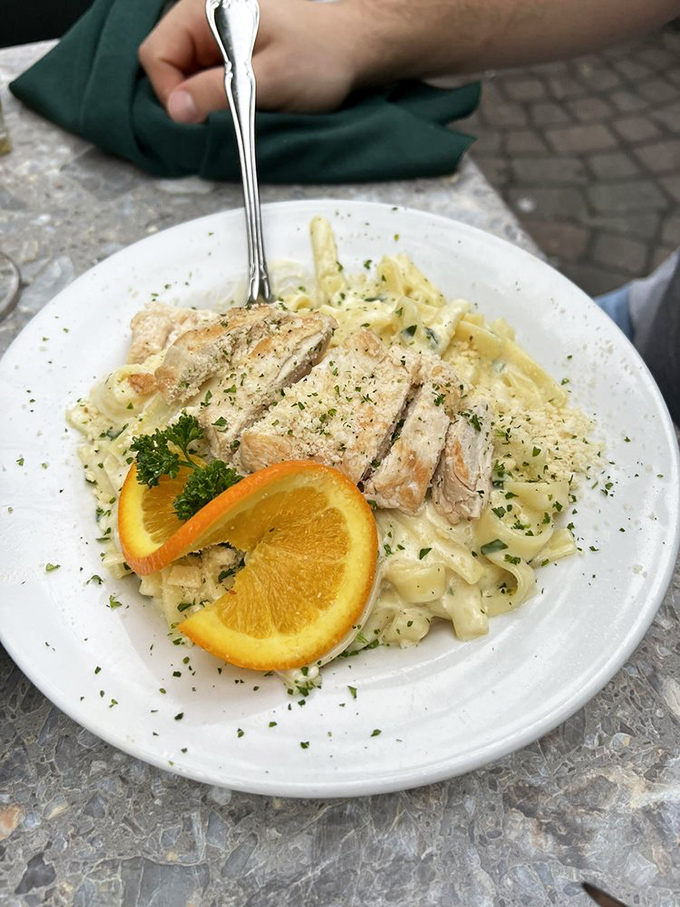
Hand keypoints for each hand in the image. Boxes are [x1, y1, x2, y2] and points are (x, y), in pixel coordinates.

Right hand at [139, 0, 366, 119]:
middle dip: (188, 100)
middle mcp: (205, 20)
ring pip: (186, 79)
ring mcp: (218, 38)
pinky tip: (243, 106)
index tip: (197, 121)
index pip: (157, 54)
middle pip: (168, 67)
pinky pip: (207, 81)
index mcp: (208, 11)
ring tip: (238, 111)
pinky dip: (219, 101)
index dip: (169, 93)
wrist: (356, 50)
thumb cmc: (319, 58)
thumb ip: (219, 92)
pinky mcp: (230, 56)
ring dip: (205, 103)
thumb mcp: (268, 79)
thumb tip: (177, 110)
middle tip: (221, 120)